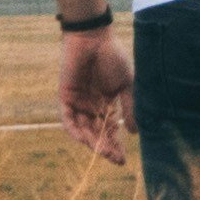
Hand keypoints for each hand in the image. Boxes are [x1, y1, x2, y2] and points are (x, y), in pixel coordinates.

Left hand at [59, 21, 133, 162]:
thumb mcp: (125, 85)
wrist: (93, 38)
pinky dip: (75, 131)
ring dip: (93, 142)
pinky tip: (84, 141)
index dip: (116, 145)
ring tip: (104, 152)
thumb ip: (129, 107)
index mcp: (106, 103)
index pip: (110, 130)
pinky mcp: (65, 97)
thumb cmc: (112, 56)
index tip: (123, 160)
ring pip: (84, 130)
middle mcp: (91, 106)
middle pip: (97, 133)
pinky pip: (68, 119)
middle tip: (115, 159)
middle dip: (106, 147)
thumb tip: (134, 133)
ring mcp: (78, 103)